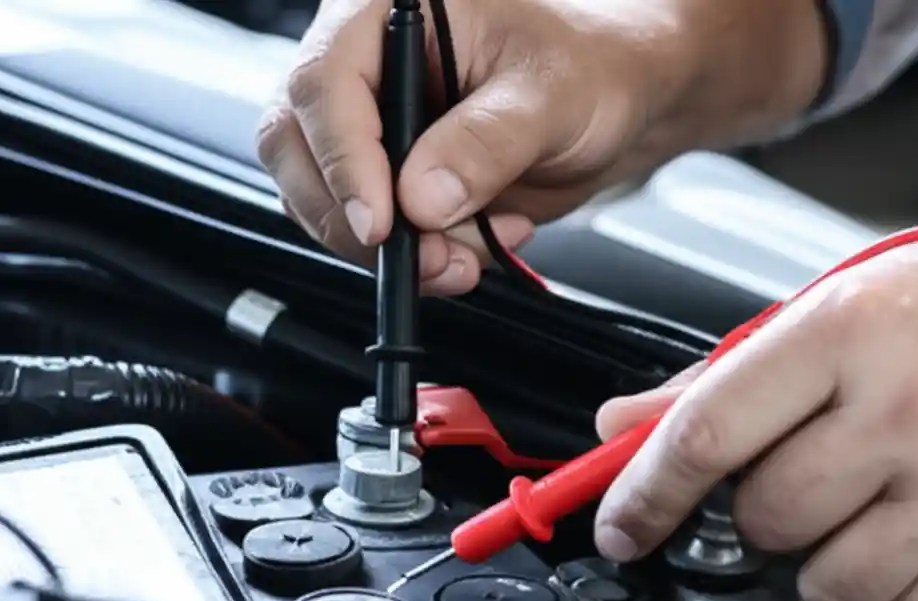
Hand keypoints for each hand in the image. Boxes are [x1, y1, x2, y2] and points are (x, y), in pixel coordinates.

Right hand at [257, 0, 825, 294]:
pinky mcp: (385, 177)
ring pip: (324, 201)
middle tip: (428, 258)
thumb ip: (487, 142)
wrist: (619, 103)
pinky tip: (478, 241)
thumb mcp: (550, 95)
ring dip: (394, 249)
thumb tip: (421, 198)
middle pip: (298, 147)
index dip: (343, 160)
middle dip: (358, 219)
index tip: (382, 222)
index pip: (325, 84)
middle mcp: (362, 64)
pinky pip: (367, 232)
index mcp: (388, 9)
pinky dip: (417, 256)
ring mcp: (368, 125)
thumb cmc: (592, 66)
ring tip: (471, 253)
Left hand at [592, 237, 917, 600]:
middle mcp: (905, 406)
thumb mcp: (826, 307)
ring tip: (860, 508)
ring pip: (828, 585)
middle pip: (762, 520)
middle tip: (803, 474)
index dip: (643, 496)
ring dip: (820, 564)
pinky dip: (887, 599)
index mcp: (839, 334)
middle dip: (758, 514)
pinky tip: (908, 540)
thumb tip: (624, 428)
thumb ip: (718, 378)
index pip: (705, 435)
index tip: (621, 528)